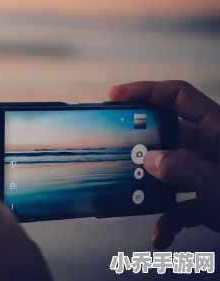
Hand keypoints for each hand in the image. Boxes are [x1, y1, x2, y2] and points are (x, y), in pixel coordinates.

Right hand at [109, 80, 219, 249]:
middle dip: (141, 145)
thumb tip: (151, 160)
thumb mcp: (218, 185)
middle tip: (118, 151)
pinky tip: (160, 236)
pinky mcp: (214, 201)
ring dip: (151, 189)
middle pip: (169, 135)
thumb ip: (182, 168)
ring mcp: (213, 175)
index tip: (116, 95)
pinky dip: (169, 220)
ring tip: (133, 197)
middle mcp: (215, 147)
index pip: (177, 95)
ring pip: (171, 172)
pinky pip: (183, 205)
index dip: (145, 90)